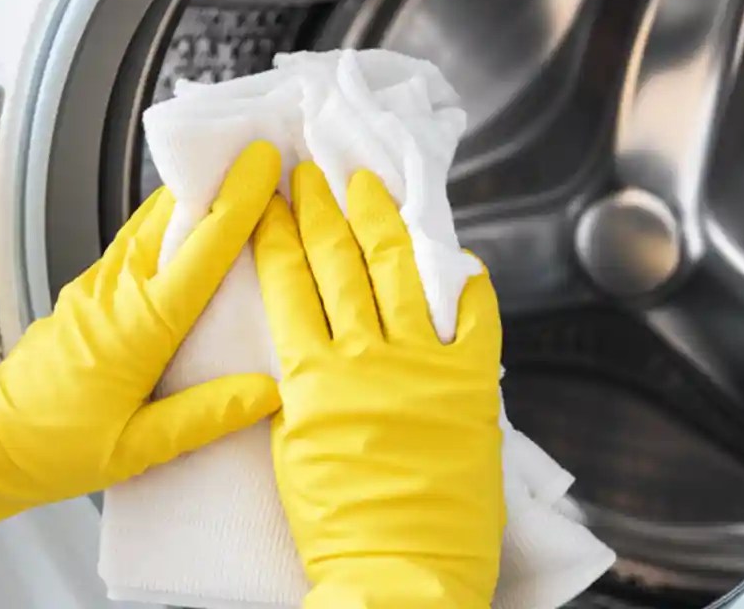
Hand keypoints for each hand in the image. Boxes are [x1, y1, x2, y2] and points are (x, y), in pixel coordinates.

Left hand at [0, 139, 283, 498]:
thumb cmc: (56, 449)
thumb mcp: (138, 449)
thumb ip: (205, 416)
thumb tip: (270, 390)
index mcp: (139, 327)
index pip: (200, 249)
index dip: (237, 199)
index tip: (262, 159)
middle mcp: (116, 292)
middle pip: (172, 216)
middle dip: (218, 179)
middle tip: (262, 156)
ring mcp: (96, 286)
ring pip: (149, 222)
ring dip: (191, 196)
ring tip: (235, 180)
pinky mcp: (86, 291)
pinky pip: (133, 242)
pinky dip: (166, 223)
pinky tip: (189, 230)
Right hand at [254, 163, 504, 608]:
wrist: (400, 574)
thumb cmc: (341, 529)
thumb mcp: (293, 451)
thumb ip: (301, 390)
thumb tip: (311, 350)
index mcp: (311, 378)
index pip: (287, 284)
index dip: (277, 234)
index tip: (270, 201)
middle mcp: (364, 359)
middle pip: (337, 262)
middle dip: (320, 210)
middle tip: (310, 175)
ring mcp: (421, 368)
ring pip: (397, 272)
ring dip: (379, 220)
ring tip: (367, 185)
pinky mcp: (470, 387)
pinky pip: (473, 318)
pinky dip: (467, 283)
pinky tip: (458, 256)